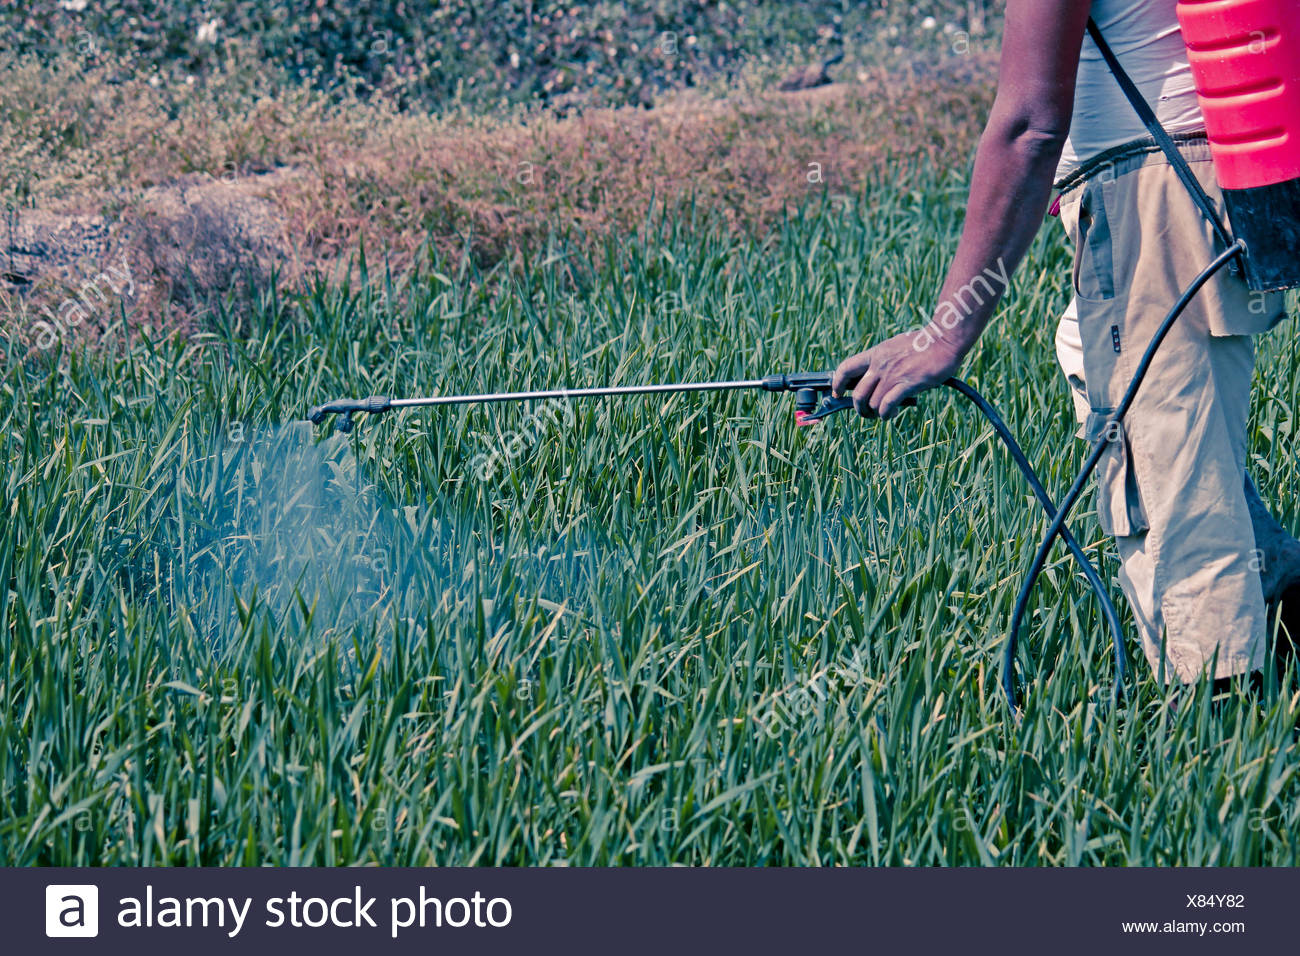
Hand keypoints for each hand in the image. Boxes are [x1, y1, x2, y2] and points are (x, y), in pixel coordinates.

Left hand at [831, 329, 962, 419]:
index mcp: (875, 354)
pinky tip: (892, 413)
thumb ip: (883, 361)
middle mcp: (880, 365)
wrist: (944, 339)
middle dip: (858, 408)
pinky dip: (886, 414)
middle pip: (857, 393)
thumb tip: (875, 378)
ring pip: (872, 403)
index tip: (837, 393)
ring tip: (885, 413)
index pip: (846, 368)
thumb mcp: (895, 347)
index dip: (837, 383)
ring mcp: (893, 375)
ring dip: (876, 413)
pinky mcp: (907, 384)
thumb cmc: (923, 344)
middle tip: (866, 412)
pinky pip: (887, 405)